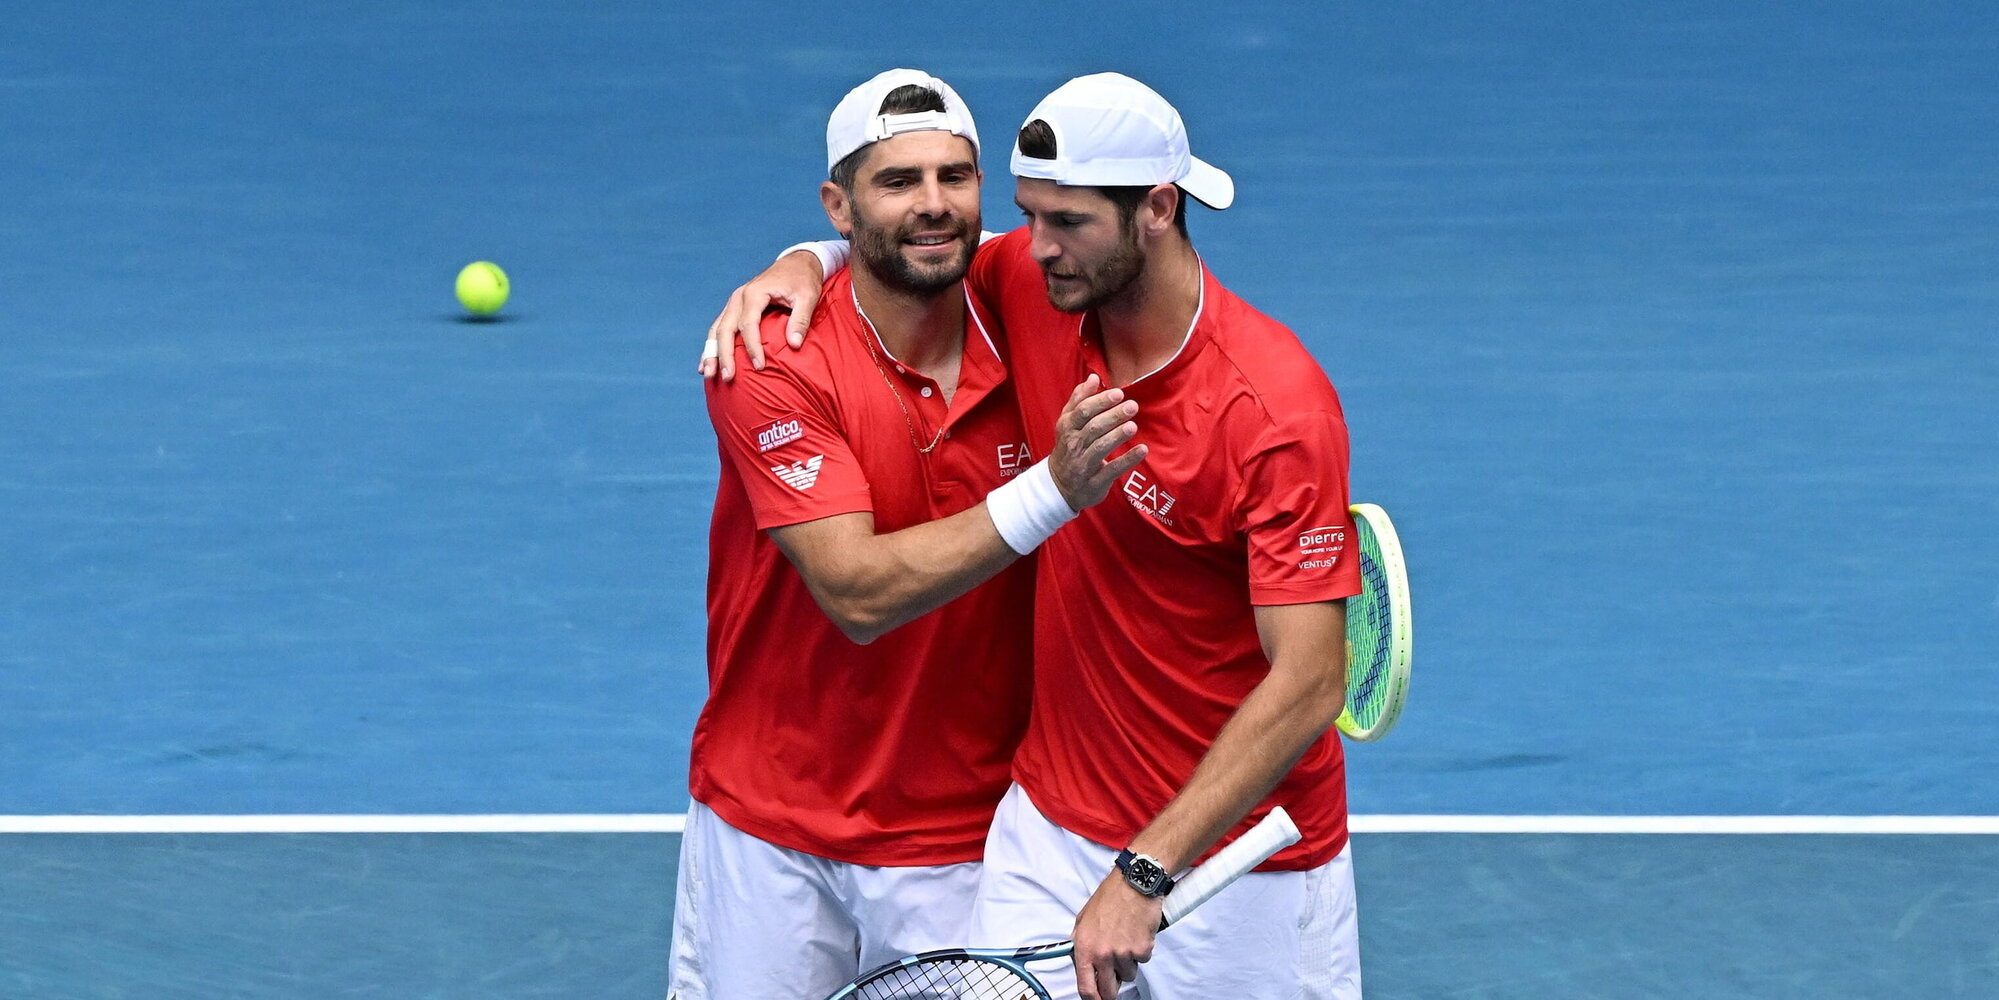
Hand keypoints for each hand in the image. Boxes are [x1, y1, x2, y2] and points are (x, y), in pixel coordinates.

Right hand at [698, 250, 826, 380]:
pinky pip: (719, 328)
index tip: (759, 367)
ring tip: (708, 374)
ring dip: (712, 352)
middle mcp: (739, 297)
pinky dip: (712, 346)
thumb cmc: (803, 280)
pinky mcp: (735, 308)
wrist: (796, 263)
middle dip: (724, 354)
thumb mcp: (808, 296)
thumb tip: (794, 344)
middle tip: (728, 377)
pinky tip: (706, 364)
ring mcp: (734, 302)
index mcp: (755, 293)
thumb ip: (801, 319)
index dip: (752, 347)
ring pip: (717, 329)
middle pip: (725, 329)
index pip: (748, 324)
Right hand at [1049, 375, 1147, 510]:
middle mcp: (1073, 445)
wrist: (1058, 487)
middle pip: (1093, 428)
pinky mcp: (1095, 482)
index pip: (1083, 412)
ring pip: (1100, 448)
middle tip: (1132, 406)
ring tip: (1132, 425)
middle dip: (1113, 416)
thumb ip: (1079, 400)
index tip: (1118, 393)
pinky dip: (1127, 460)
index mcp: (1067, 428)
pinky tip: (1142, 450)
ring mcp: (1083, 465)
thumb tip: (1093, 377)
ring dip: (1117, 436)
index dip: (1100, 402)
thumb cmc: (1068, 448)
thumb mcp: (1067, 423)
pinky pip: (1112, 470)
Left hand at [1070, 871, 1163, 999]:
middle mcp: (1103, 954)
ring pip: (1128, 975)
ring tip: (1126, 940)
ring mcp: (1123, 953)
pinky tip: (1136, 933)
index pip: (1085, 987)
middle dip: (1112, 986)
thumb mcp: (1084, 919)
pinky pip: (1142, 960)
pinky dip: (1141, 950)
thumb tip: (1078, 959)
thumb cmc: (1111, 897)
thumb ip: (1080, 942)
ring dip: (1128, 963)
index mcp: (1085, 947)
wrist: (1134, 884)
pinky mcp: (1142, 949)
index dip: (1092, 999)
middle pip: (1109, 990)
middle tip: (1114, 974)